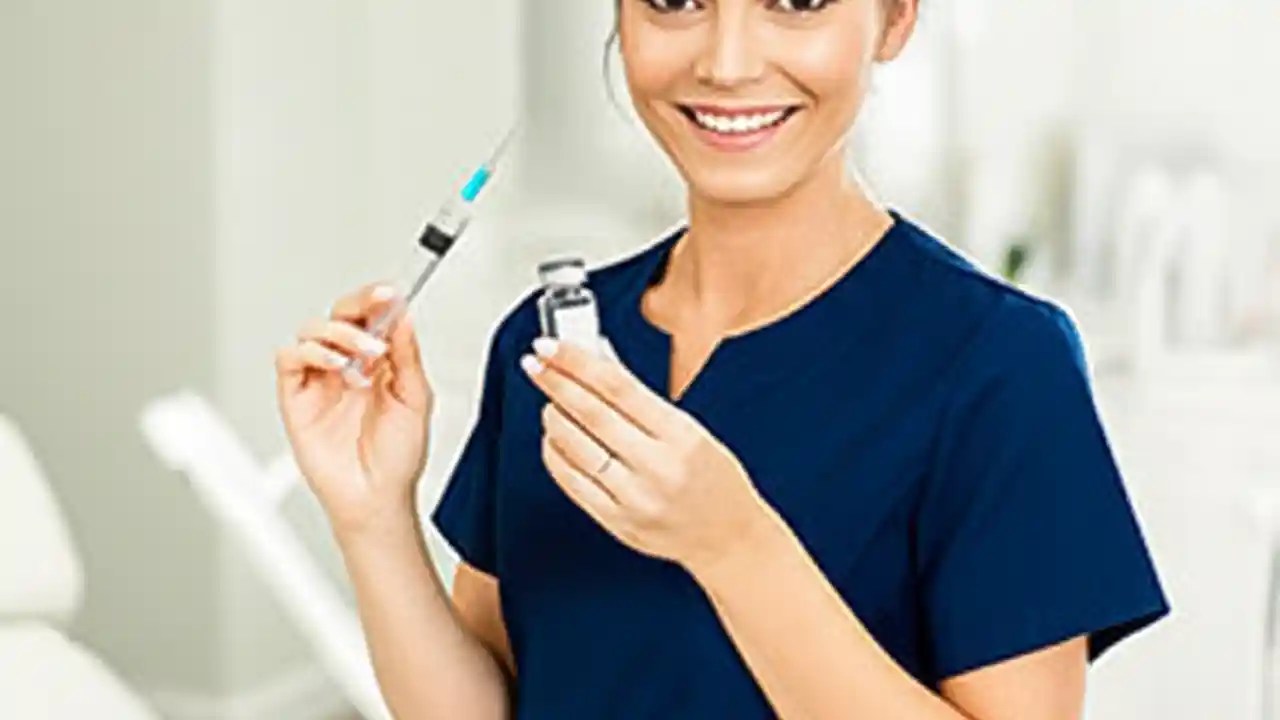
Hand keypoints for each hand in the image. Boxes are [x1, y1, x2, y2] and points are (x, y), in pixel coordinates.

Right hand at [275, 283, 433, 537]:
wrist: (375, 496)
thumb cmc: (396, 458)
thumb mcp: (416, 400)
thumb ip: (407, 356)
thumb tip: (404, 317)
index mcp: (379, 363)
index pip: (371, 317)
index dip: (377, 300)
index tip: (389, 293)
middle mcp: (347, 366)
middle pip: (339, 316)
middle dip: (356, 308)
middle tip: (374, 317)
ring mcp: (321, 380)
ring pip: (312, 330)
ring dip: (338, 333)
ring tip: (362, 357)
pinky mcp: (297, 397)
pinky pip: (290, 358)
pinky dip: (310, 352)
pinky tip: (334, 366)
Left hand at [520, 336, 773, 574]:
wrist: (729, 537)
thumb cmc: (715, 481)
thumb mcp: (691, 430)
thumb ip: (643, 402)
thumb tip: (598, 365)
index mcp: (680, 435)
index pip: (617, 386)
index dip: (577, 361)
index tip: (552, 345)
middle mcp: (657, 466)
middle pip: (591, 413)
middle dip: (555, 382)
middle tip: (535, 363)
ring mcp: (635, 498)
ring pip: (576, 447)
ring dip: (553, 417)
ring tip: (548, 401)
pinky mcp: (617, 523)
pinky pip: (572, 483)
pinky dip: (555, 454)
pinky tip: (553, 438)